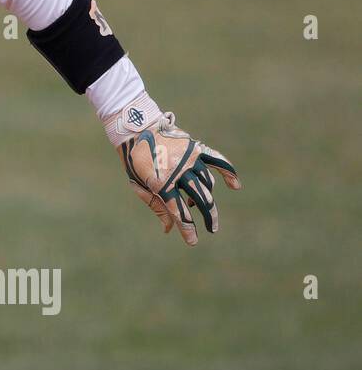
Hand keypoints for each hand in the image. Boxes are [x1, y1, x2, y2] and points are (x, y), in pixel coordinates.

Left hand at [111, 102, 240, 245]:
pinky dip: (228, 172)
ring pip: (207, 184)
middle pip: (201, 199)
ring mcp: (190, 159)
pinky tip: (235, 185)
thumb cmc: (134, 159)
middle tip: (212, 228)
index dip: (187, 229)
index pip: (179, 212)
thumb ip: (155, 205)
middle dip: (208, 216)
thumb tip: (168, 229)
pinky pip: (217, 160)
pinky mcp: (196, 148)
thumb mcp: (138, 184)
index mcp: (161, 183)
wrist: (136, 127)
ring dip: (205, 196)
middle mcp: (179, 172)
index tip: (193, 241)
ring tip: (195, 203)